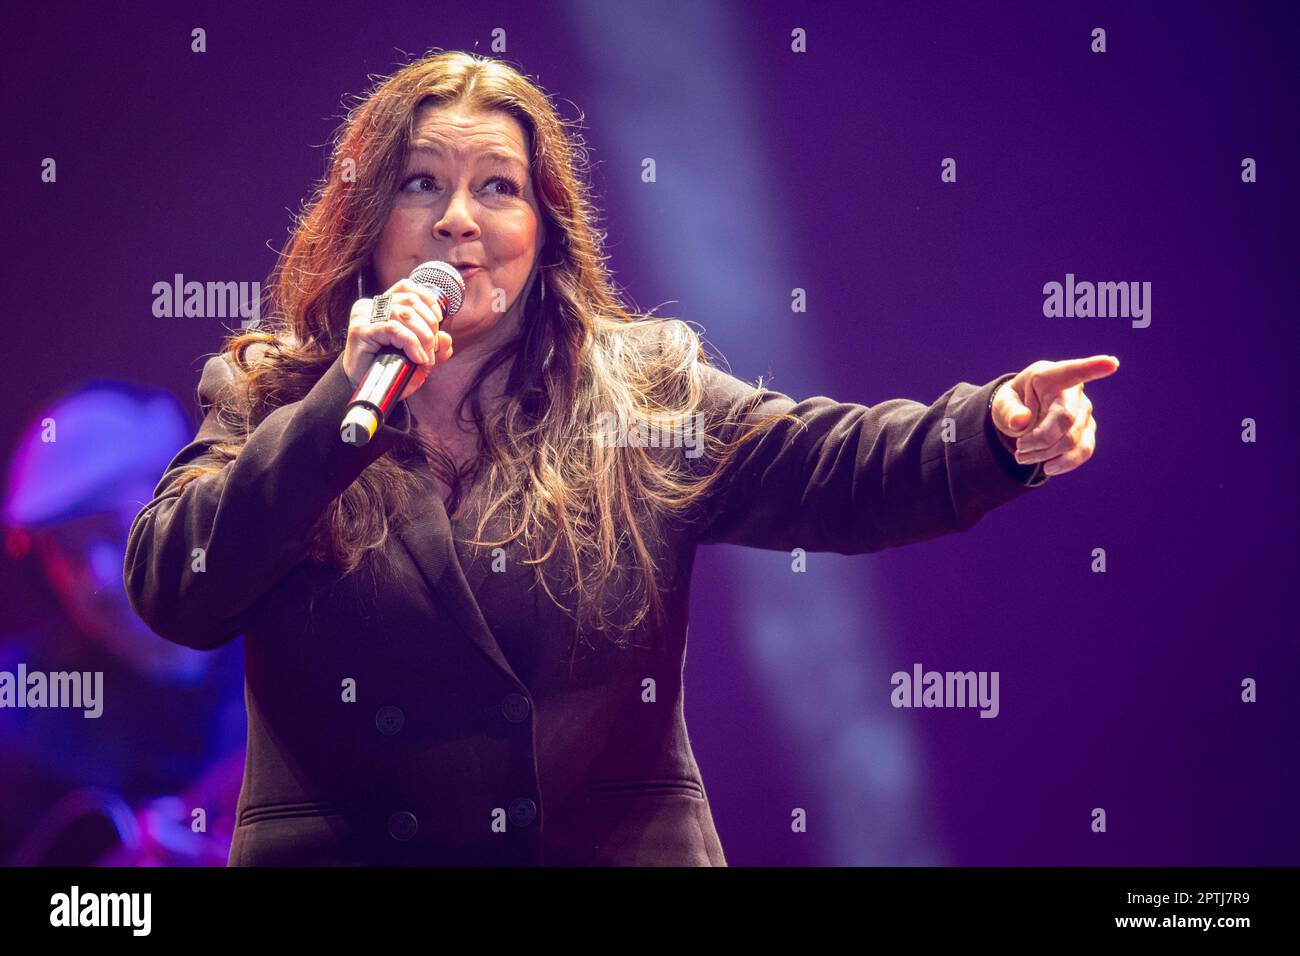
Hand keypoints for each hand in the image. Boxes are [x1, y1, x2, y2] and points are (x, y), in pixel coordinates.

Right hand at [343, 277, 454, 401]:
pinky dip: (411, 343)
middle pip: (410, 302)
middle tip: (432, 350)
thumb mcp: (419, 357)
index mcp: (382, 305)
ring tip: (425, 358)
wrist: (367, 390)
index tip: (438, 320)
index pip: (406, 287)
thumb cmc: (390, 371)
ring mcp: (364, 317)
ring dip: (423, 337)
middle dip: (429, 325)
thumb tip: (446, 337)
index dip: (427, 299)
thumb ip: (435, 347)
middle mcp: (370, 306)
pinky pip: (394, 328)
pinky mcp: (361, 330)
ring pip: (405, 314)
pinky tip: (417, 358)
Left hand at [990, 355, 1118, 476]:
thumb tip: (1020, 422)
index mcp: (1050, 376)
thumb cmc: (1014, 404)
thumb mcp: (1001, 404)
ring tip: (1022, 456)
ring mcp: (1084, 411)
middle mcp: (1073, 392)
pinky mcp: (1087, 431)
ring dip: (1044, 455)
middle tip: (1018, 448)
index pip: (1072, 372)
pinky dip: (1064, 463)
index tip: (1112, 363)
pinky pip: (1084, 450)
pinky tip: (1048, 467)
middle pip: (1065, 420)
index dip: (1093, 367)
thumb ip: (1008, 411)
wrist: (1023, 417)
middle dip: (1039, 440)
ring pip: (1072, 440)